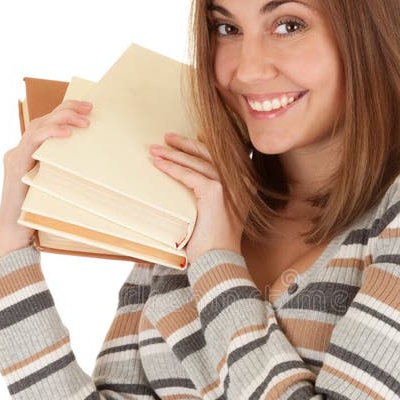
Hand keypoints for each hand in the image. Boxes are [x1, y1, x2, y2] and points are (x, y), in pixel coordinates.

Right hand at [0, 99, 91, 257]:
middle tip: (90, 107)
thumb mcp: (59, 189)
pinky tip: (67, 133)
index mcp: (30, 155)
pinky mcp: (14, 165)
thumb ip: (69, 174)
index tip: (89, 109)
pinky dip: (50, 133)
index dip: (65, 113)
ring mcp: (15, 157)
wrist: (16, 237)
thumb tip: (98, 166)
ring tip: (84, 120)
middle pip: (43, 120)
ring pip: (38, 126)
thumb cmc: (40, 217)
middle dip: (67, 109)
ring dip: (62, 119)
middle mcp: (20, 152)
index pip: (47, 125)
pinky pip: (32, 141)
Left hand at [149, 133, 244, 264]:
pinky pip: (188, 175)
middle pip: (210, 153)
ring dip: (173, 154)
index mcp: (244, 186)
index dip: (200, 146)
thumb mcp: (217, 213)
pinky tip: (158, 164)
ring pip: (197, 162)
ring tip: (155, 150)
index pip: (221, 158)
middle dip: (186, 144)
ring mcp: (229, 185)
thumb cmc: (215, 244)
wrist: (220, 260)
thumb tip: (191, 181)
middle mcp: (241, 182)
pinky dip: (171, 168)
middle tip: (167, 138)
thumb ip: (212, 195)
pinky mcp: (215, 192)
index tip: (182, 141)